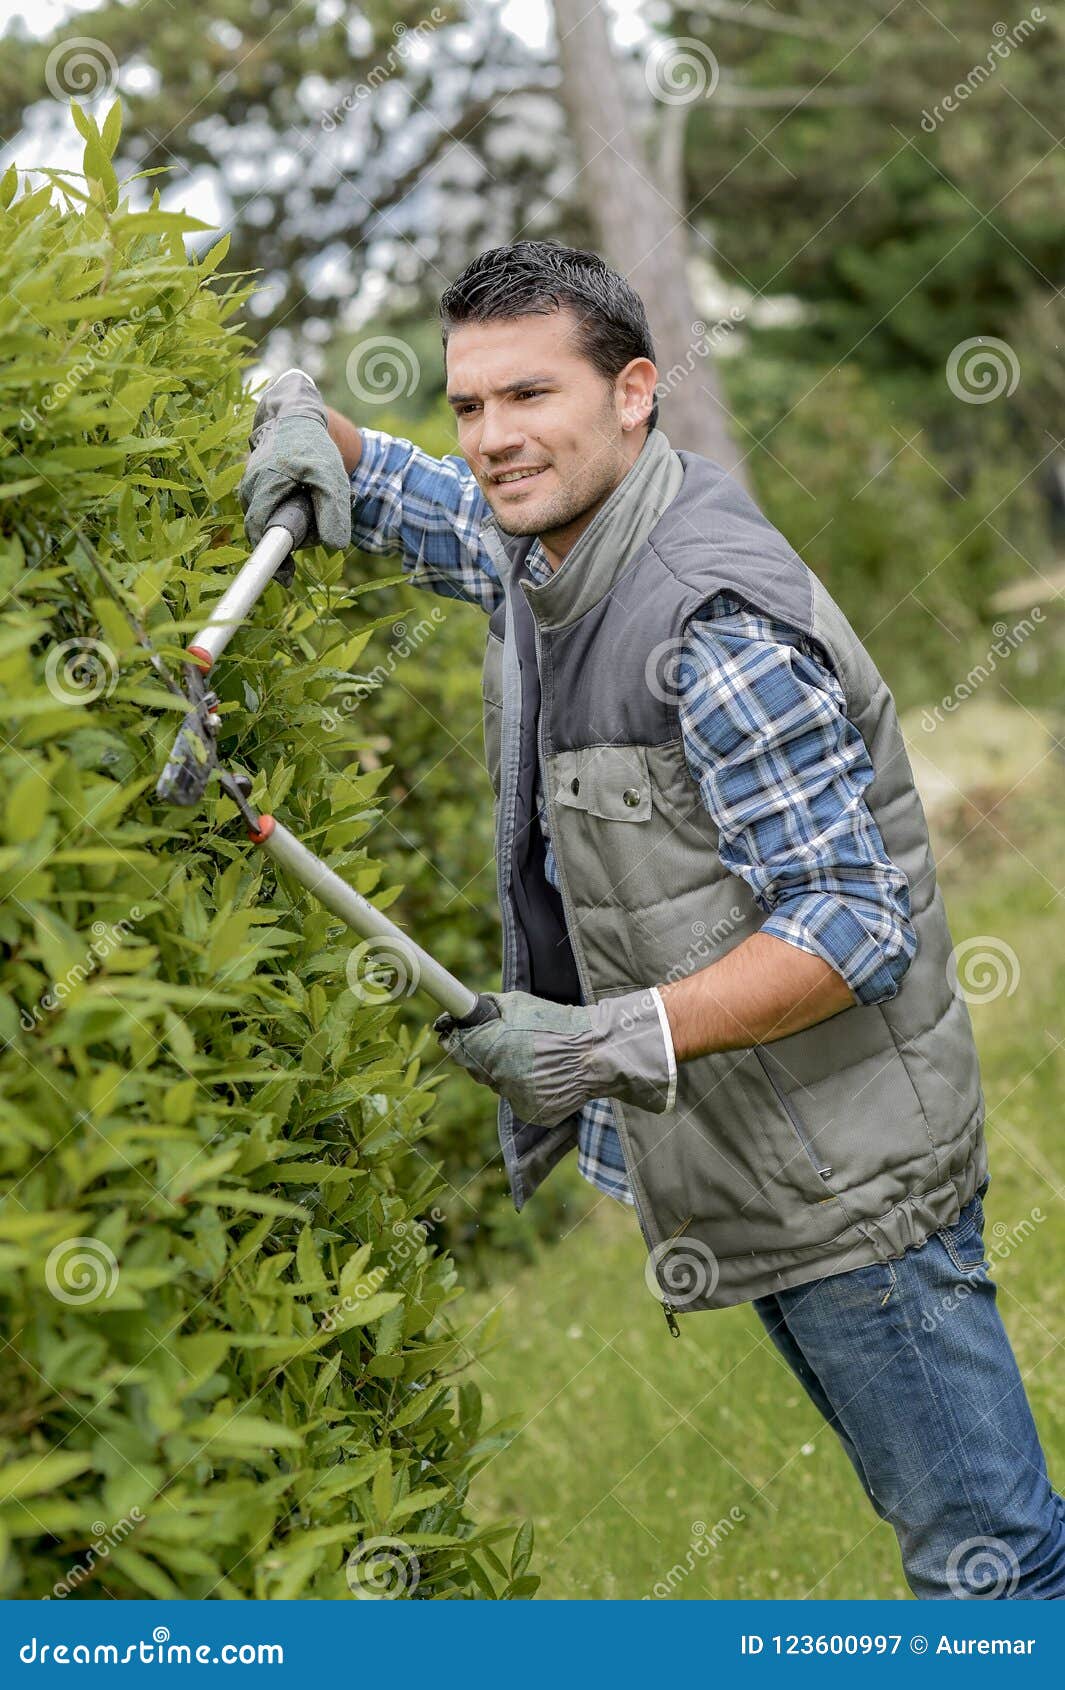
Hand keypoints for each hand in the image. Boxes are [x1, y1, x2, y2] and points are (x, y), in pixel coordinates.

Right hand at [238, 369, 351, 551]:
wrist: (294, 418)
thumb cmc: (312, 445)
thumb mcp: (330, 477)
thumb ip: (333, 511)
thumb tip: (335, 547)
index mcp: (262, 487)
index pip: (260, 533)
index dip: (272, 560)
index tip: (287, 579)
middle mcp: (249, 491)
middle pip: (272, 530)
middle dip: (300, 533)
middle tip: (324, 523)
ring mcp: (251, 490)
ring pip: (275, 522)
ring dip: (301, 521)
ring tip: (318, 499)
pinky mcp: (258, 491)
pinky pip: (275, 512)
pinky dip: (295, 511)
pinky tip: (310, 496)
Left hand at [435, 987, 676, 1127]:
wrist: (595, 1052)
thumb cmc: (557, 1023)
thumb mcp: (520, 1003)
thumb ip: (489, 1007)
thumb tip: (464, 1009)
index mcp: (492, 1048)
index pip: (457, 1048)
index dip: (453, 1039)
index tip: (450, 1034)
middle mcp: (499, 1077)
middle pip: (476, 1068)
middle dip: (483, 1055)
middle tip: (502, 1042)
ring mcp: (515, 1098)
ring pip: (499, 1084)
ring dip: (506, 1072)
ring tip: (533, 1056)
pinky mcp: (532, 1112)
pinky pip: (519, 1098)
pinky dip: (526, 1087)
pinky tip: (544, 1074)